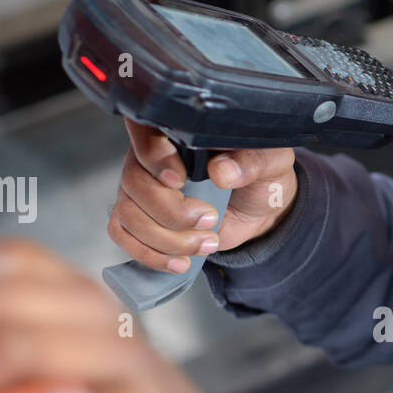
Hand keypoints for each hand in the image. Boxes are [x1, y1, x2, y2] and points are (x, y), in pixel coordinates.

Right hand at [108, 119, 299, 273]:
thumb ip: (250, 162)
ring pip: (128, 214)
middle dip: (171, 211)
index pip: (145, 134)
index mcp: (176, 131)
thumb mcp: (269, 163)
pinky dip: (151, 255)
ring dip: (166, 239)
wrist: (259, 209)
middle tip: (209, 219)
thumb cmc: (260, 175)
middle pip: (134, 181)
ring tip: (207, 243)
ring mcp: (140, 190)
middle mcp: (149, 157)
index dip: (156, 158)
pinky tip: (181, 262)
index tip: (180, 179)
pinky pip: (124, 236)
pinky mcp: (139, 218)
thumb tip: (221, 170)